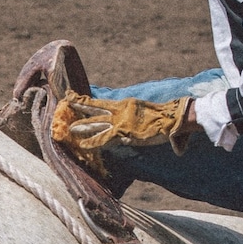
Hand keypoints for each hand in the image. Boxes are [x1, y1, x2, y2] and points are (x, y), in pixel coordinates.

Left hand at [52, 91, 197, 156]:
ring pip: (96, 123)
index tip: (77, 99)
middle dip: (80, 107)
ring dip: (82, 126)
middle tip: (65, 103)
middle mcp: (121, 111)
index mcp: (127, 105)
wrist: (177, 117)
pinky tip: (82, 145)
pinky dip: (93, 142)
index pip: (103, 104)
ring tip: (68, 128)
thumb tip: (149, 135)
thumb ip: (148, 125)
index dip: (90, 103)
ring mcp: (121, 121)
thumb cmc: (170, 120)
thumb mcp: (151, 118)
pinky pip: (104, 138)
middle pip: (96, 108)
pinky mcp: (124, 132)